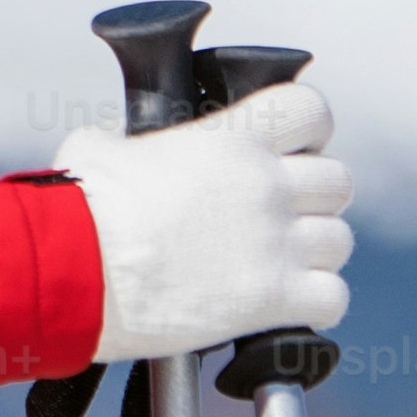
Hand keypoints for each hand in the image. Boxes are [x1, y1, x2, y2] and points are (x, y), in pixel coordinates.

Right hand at [53, 81, 355, 362]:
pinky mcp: (272, 300)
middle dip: (314, 199)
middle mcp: (265, 185)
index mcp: (233, 138)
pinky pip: (332, 298)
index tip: (291, 149)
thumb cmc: (82, 208)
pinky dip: (316, 304)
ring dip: (314, 253)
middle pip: (337, 182)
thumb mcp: (103, 147)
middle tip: (280, 215)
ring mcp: (274, 244)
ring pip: (339, 241)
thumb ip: (131, 142)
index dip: (307, 131)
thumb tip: (118, 151)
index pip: (312, 112)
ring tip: (279, 263)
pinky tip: (287, 305)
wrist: (77, 270)